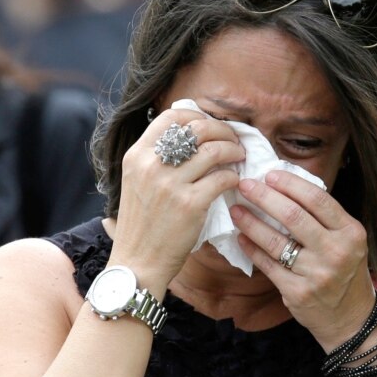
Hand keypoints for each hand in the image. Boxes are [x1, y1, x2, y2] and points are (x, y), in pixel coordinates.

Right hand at [109, 110, 243, 290]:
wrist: (137, 262)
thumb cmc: (141, 223)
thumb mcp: (137, 181)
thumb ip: (157, 158)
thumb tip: (191, 136)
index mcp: (137, 155)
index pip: (171, 116)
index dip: (197, 115)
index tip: (211, 126)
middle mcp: (151, 164)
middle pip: (198, 128)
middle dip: (223, 130)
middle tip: (234, 141)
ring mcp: (170, 184)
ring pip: (214, 150)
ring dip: (233, 151)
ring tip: (239, 158)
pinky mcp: (189, 204)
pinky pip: (222, 179)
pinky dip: (233, 178)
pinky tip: (235, 182)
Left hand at [232, 171, 376, 349]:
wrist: (350, 318)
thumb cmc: (345, 270)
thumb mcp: (347, 240)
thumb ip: (324, 217)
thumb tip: (286, 186)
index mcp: (350, 232)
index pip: (317, 199)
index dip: (290, 184)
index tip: (269, 174)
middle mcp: (336, 251)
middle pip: (293, 216)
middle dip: (264, 197)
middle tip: (245, 185)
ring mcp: (317, 274)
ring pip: (275, 241)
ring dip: (251, 222)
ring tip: (236, 209)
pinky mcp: (298, 293)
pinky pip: (268, 265)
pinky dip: (252, 248)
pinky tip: (241, 237)